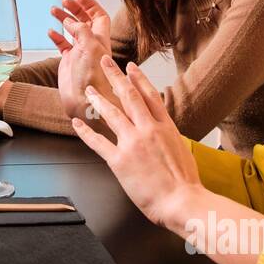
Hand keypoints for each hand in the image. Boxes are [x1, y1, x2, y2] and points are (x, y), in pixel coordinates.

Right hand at [49, 0, 116, 123]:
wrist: (84, 101)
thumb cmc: (92, 78)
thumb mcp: (89, 46)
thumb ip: (80, 29)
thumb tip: (71, 21)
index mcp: (101, 38)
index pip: (98, 15)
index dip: (89, 4)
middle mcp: (91, 44)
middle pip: (85, 20)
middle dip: (75, 8)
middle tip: (64, 1)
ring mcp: (80, 53)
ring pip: (72, 30)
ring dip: (64, 19)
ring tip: (54, 10)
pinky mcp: (69, 62)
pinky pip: (63, 45)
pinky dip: (56, 36)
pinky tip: (51, 32)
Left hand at [70, 56, 201, 228]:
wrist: (182, 201)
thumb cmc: (185, 183)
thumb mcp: (181, 151)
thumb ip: (169, 137)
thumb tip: (163, 132)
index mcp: (166, 127)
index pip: (150, 96)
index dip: (138, 79)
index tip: (130, 67)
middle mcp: (148, 130)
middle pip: (128, 96)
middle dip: (115, 76)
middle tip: (104, 61)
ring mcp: (133, 143)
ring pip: (112, 113)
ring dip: (98, 99)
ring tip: (89, 90)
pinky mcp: (119, 160)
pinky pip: (98, 142)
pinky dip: (85, 131)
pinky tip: (77, 123)